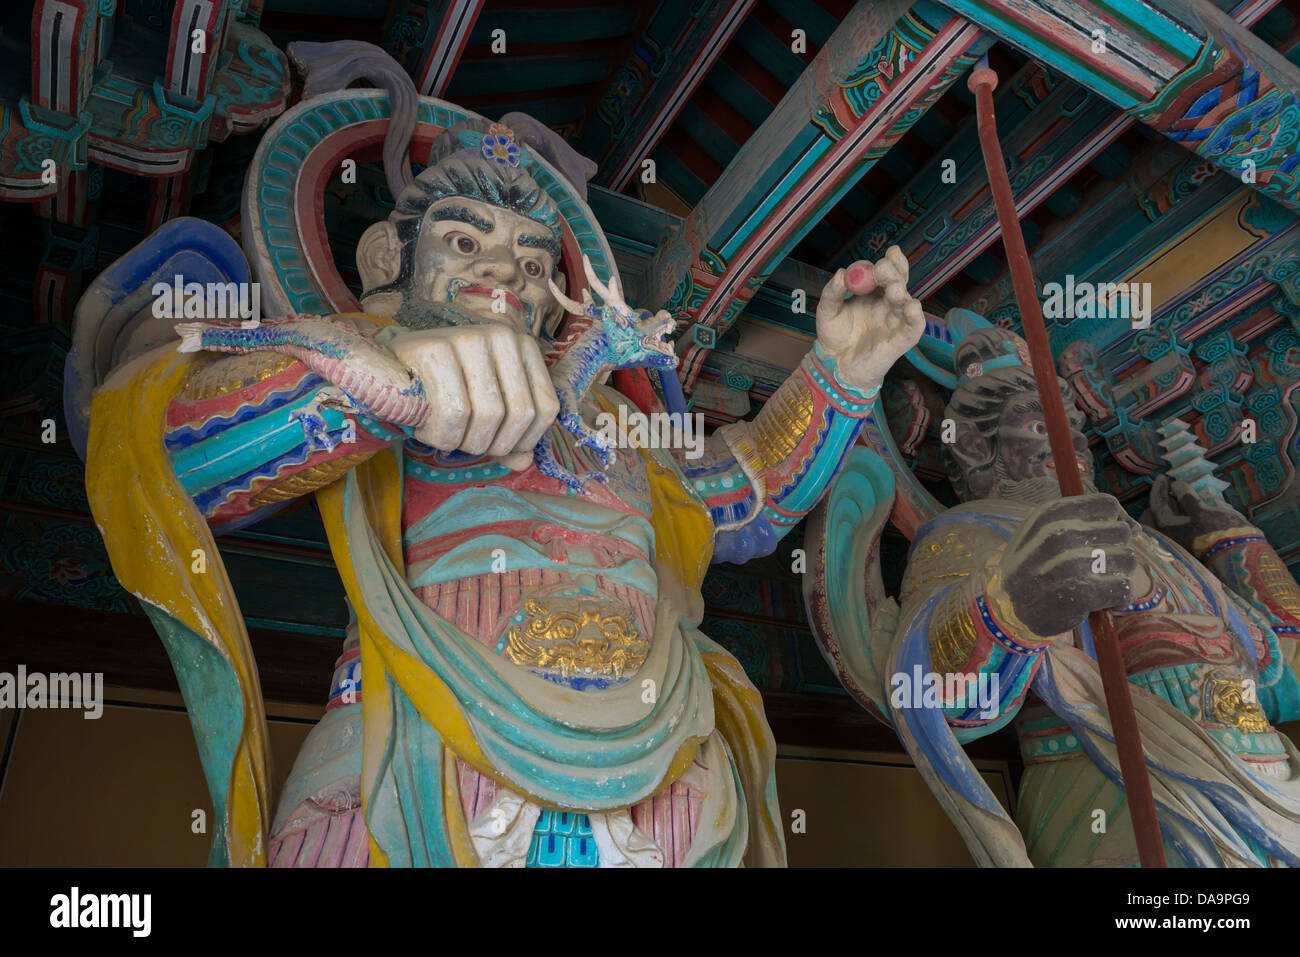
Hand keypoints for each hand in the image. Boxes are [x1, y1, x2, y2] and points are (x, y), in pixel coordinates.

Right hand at [387, 325, 558, 463]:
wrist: (392, 369)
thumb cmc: (447, 391)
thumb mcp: (486, 410)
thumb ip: (509, 437)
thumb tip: (524, 462)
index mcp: (524, 348)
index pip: (546, 409)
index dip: (524, 441)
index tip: (499, 448)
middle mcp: (503, 336)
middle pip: (519, 414)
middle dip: (493, 444)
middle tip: (467, 445)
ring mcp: (470, 339)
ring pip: (488, 415)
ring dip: (464, 442)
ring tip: (446, 435)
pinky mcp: (436, 348)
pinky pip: (454, 414)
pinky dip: (441, 436)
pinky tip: (426, 429)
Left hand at [814, 245, 924, 392]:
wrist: (836, 366)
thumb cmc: (835, 336)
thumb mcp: (827, 311)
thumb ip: (832, 293)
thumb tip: (842, 274)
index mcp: (873, 292)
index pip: (887, 271)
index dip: (891, 261)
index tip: (888, 253)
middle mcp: (888, 303)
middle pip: (899, 281)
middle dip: (894, 272)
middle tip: (883, 269)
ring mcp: (896, 320)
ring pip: (907, 300)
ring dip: (901, 292)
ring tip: (892, 290)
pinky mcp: (901, 339)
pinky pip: (914, 327)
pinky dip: (915, 317)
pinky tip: (911, 307)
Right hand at [1000, 494, 1141, 636]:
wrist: (1008, 610)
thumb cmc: (1033, 568)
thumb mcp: (1043, 531)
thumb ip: (1083, 521)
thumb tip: (1135, 527)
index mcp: (1050, 514)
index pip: (1107, 505)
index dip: (1115, 520)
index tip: (1108, 537)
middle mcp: (1060, 533)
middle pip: (1122, 532)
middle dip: (1115, 549)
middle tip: (1094, 566)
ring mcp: (1071, 563)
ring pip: (1128, 559)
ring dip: (1117, 574)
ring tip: (1094, 583)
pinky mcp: (1084, 593)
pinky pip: (1125, 587)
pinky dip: (1118, 598)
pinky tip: (1100, 601)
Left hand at [1147, 474, 1245, 552]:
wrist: (1241, 556)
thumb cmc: (1218, 532)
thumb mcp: (1200, 511)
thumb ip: (1186, 497)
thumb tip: (1176, 485)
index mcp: (1170, 529)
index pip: (1158, 506)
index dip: (1159, 490)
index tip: (1162, 477)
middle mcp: (1176, 534)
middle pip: (1168, 510)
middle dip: (1169, 495)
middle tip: (1171, 481)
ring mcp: (1189, 536)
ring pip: (1180, 514)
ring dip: (1181, 500)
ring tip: (1184, 487)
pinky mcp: (1202, 536)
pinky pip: (1193, 518)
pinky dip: (1193, 507)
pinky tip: (1199, 498)